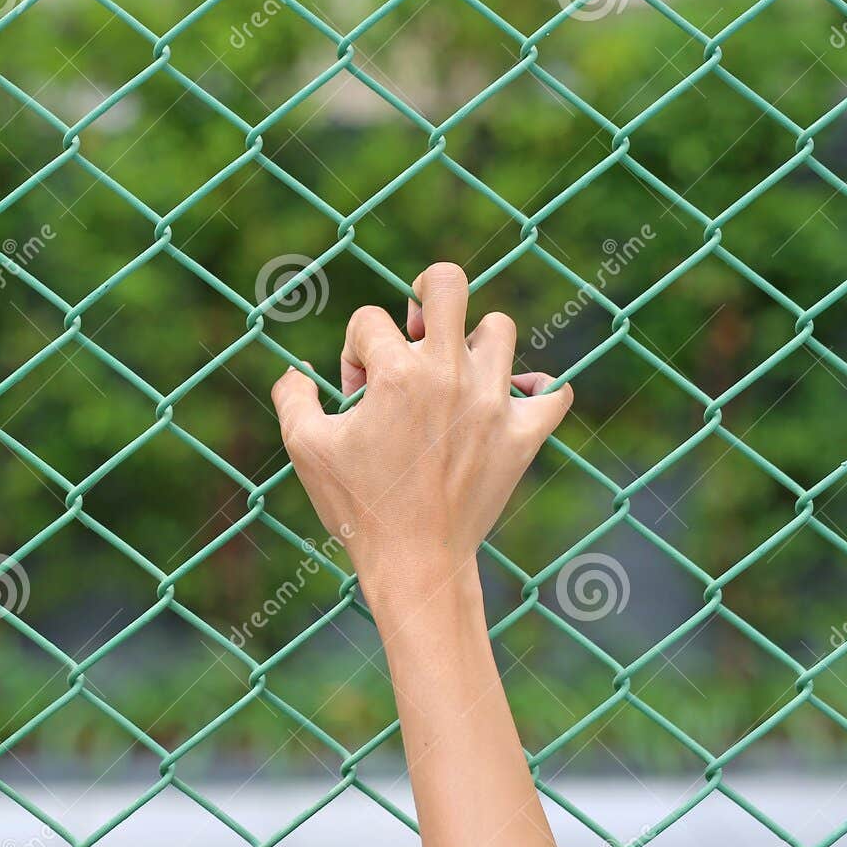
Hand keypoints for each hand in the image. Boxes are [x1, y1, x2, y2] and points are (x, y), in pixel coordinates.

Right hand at [269, 262, 571, 592]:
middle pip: (448, 283)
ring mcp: (493, 403)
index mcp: (396, 374)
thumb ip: (292, 396)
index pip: (371, 321)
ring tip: (454, 377)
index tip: (357, 398)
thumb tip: (295, 371)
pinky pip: (553, 391)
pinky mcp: (523, 435)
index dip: (355, 353)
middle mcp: (449, 375)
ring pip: (499, 328)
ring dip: (472, 343)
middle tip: (417, 327)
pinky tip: (511, 401)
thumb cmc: (358, 506)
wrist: (415, 563)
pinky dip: (538, 390)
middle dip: (425, 293)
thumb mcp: (304, 448)